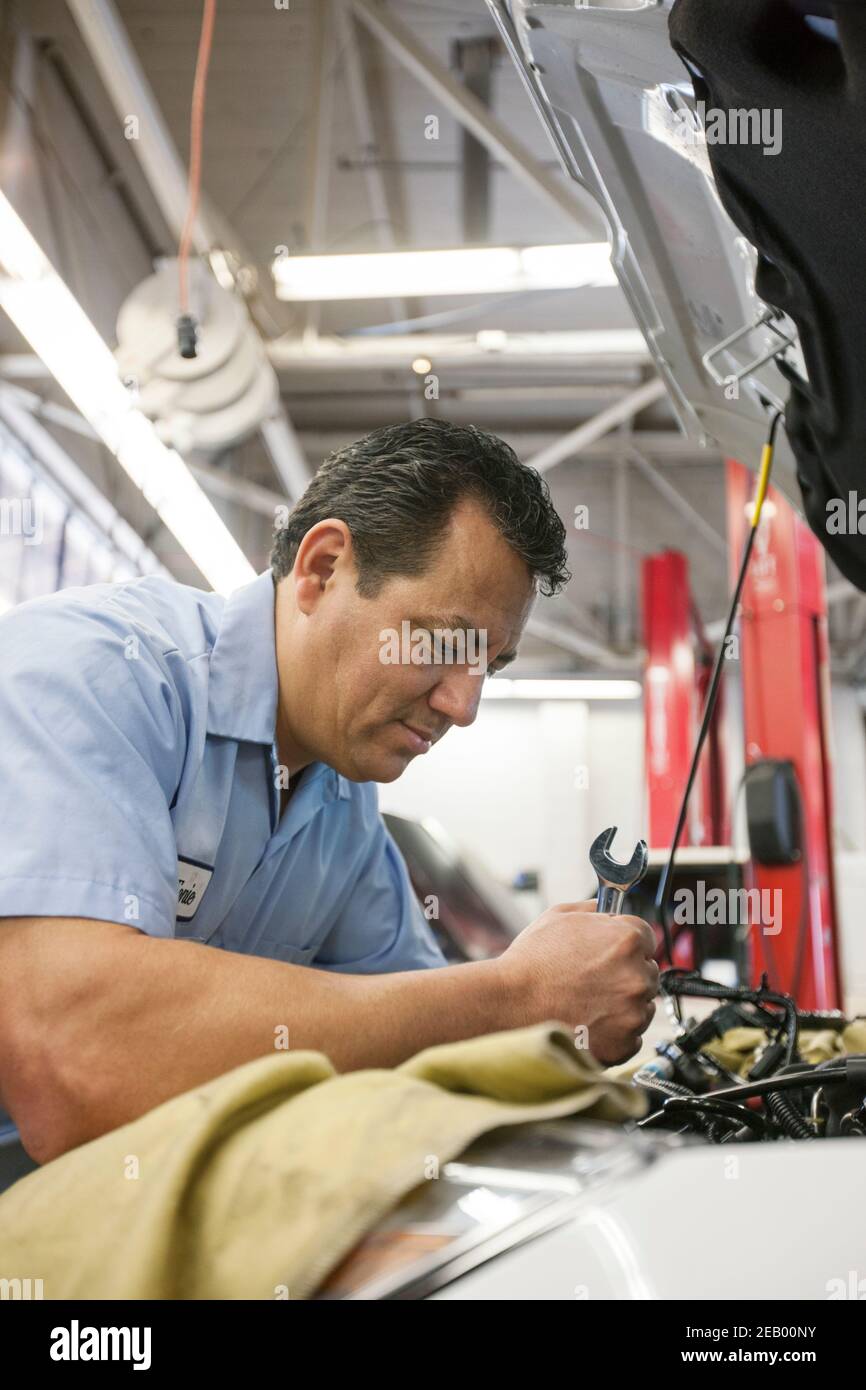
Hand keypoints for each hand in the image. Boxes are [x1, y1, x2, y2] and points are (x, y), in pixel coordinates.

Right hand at [497, 900, 658, 1064]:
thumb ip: (594, 909)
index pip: (646, 936)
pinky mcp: (625, 1043)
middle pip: (647, 971)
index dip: (626, 942)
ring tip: (587, 1002)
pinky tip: (589, 1022)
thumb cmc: (531, 962)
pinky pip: (632, 1035)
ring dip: (624, 1003)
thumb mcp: (559, 916)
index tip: (611, 951)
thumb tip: (608, 911)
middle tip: (593, 979)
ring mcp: (633, 1012)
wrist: (511, 1004)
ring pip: (643, 1004)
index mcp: (627, 940)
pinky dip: (616, 1032)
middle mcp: (637, 976)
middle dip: (626, 973)